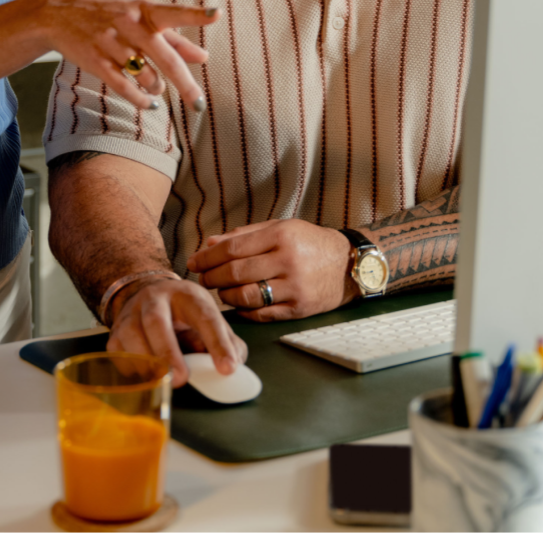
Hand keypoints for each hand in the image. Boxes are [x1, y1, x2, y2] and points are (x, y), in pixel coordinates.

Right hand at [41, 0, 219, 111]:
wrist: (59, 15)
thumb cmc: (109, 14)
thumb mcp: (140, 17)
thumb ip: (173, 38)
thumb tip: (203, 57)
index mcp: (144, 10)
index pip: (174, 13)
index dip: (195, 14)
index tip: (216, 14)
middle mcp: (130, 25)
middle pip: (166, 60)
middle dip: (186, 85)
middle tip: (200, 104)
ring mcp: (112, 44)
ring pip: (147, 77)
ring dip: (157, 88)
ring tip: (157, 88)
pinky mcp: (97, 62)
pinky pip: (125, 87)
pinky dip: (140, 100)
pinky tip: (149, 105)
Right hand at [106, 278, 247, 387]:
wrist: (147, 294)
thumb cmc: (184, 313)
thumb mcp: (208, 317)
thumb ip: (226, 341)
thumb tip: (233, 367)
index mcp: (187, 295)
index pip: (205, 317)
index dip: (218, 343)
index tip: (227, 368)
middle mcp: (155, 299)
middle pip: (155, 321)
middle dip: (168, 352)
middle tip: (182, 379)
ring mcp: (131, 314)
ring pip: (131, 336)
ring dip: (147, 363)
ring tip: (164, 382)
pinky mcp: (115, 333)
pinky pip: (118, 354)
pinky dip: (132, 370)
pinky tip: (147, 377)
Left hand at [186, 219, 356, 321]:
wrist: (348, 264)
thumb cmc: (310, 243)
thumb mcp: (280, 228)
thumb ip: (244, 235)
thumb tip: (209, 244)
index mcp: (281, 236)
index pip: (233, 248)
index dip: (208, 257)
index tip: (194, 262)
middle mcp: (287, 261)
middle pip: (235, 273)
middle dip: (211, 277)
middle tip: (201, 278)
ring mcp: (294, 287)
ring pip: (246, 296)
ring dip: (225, 296)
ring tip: (220, 291)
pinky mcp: (299, 309)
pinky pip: (262, 314)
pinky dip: (243, 311)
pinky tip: (237, 304)